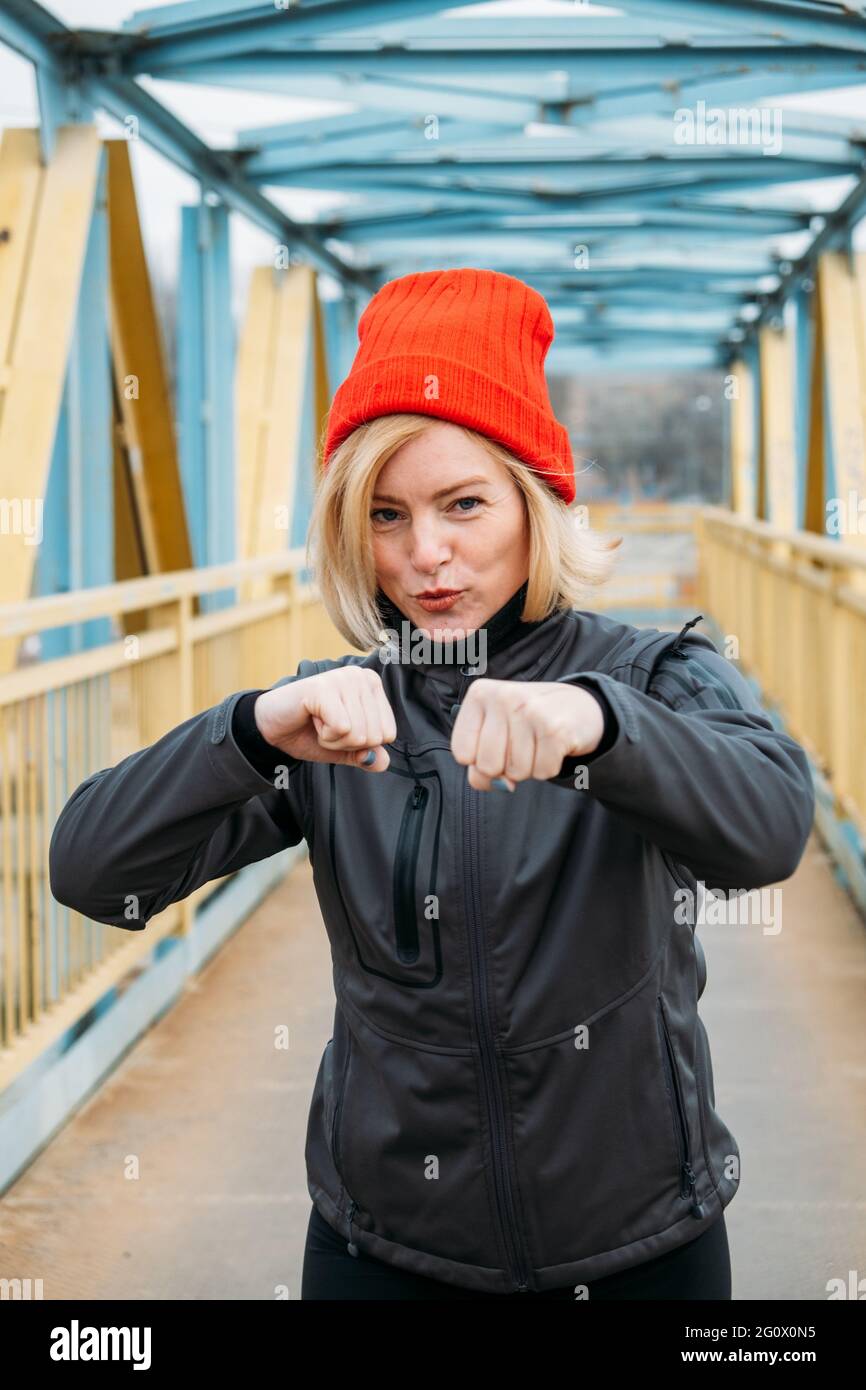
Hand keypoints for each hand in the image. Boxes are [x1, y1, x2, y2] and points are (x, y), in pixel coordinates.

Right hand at [253, 668, 396, 770]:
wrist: (271, 728)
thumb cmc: (308, 732)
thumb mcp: (344, 749)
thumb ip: (367, 756)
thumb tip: (383, 763)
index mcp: (373, 686)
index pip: (388, 733)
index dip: (361, 743)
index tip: (338, 728)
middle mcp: (361, 676)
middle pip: (374, 736)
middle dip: (346, 743)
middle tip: (325, 726)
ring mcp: (343, 679)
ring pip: (358, 734)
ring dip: (333, 739)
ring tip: (318, 722)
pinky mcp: (324, 688)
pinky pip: (341, 729)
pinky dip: (325, 736)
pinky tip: (311, 719)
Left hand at [450, 679, 604, 790]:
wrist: (580, 705)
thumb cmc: (528, 722)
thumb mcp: (496, 731)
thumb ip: (480, 762)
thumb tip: (502, 785)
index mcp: (481, 695)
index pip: (461, 752)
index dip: (478, 761)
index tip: (496, 746)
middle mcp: (504, 698)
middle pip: (487, 766)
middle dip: (505, 768)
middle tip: (520, 746)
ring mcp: (530, 712)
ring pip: (516, 773)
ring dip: (529, 767)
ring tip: (538, 743)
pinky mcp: (556, 729)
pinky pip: (542, 772)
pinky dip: (548, 767)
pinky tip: (553, 746)